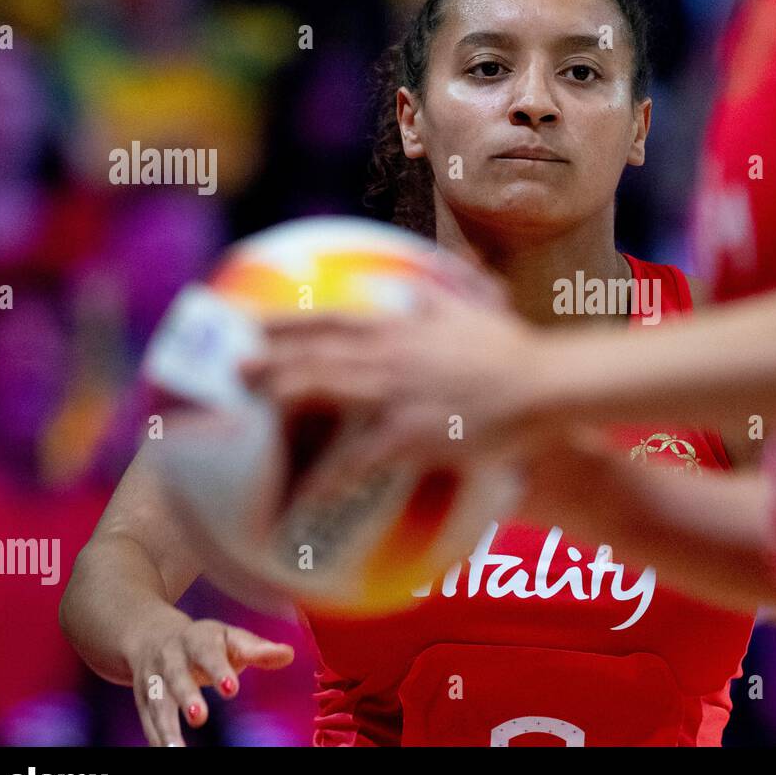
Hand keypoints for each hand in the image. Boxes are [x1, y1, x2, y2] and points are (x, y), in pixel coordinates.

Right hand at [127, 615, 293, 746]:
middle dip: (186, 697)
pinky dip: (155, 738)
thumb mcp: (230, 638)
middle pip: (176, 677)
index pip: (207, 652)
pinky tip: (168, 752)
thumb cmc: (205, 642)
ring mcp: (153, 679)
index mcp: (197, 639)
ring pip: (156, 703)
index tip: (231, 689)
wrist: (152, 636)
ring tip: (176, 750)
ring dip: (165, 727)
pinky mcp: (142, 699)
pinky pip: (147, 721)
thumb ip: (257, 649)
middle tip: (199, 718)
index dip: (218, 669)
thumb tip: (288, 654)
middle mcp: (170, 658)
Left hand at [240, 283, 548, 498]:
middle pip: (318, 355)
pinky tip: (305, 489)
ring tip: (252, 408)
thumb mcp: (468, 310)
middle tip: (232, 367)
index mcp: (401, 327)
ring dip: (288, 398)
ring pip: (329, 393)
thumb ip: (432, 299)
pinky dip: (331, 472)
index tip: (248, 322)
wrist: (543, 384)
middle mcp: (391, 356)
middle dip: (271, 359)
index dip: (286, 322)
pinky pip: (361, 456)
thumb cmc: (511, 349)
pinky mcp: (413, 434)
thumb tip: (409, 285)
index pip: (331, 320)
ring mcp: (399, 394)